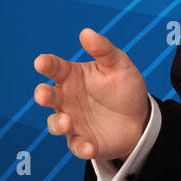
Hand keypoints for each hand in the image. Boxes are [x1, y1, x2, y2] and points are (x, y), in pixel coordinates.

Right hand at [32, 28, 151, 162]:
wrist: (140, 118)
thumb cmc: (124, 87)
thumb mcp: (119, 64)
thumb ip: (103, 49)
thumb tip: (85, 32)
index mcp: (72, 77)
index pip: (55, 68)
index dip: (46, 64)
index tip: (41, 62)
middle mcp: (67, 99)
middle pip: (48, 96)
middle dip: (43, 95)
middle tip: (44, 94)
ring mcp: (73, 122)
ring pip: (55, 124)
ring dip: (58, 123)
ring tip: (67, 122)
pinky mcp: (84, 142)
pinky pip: (77, 146)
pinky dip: (80, 147)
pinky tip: (89, 146)